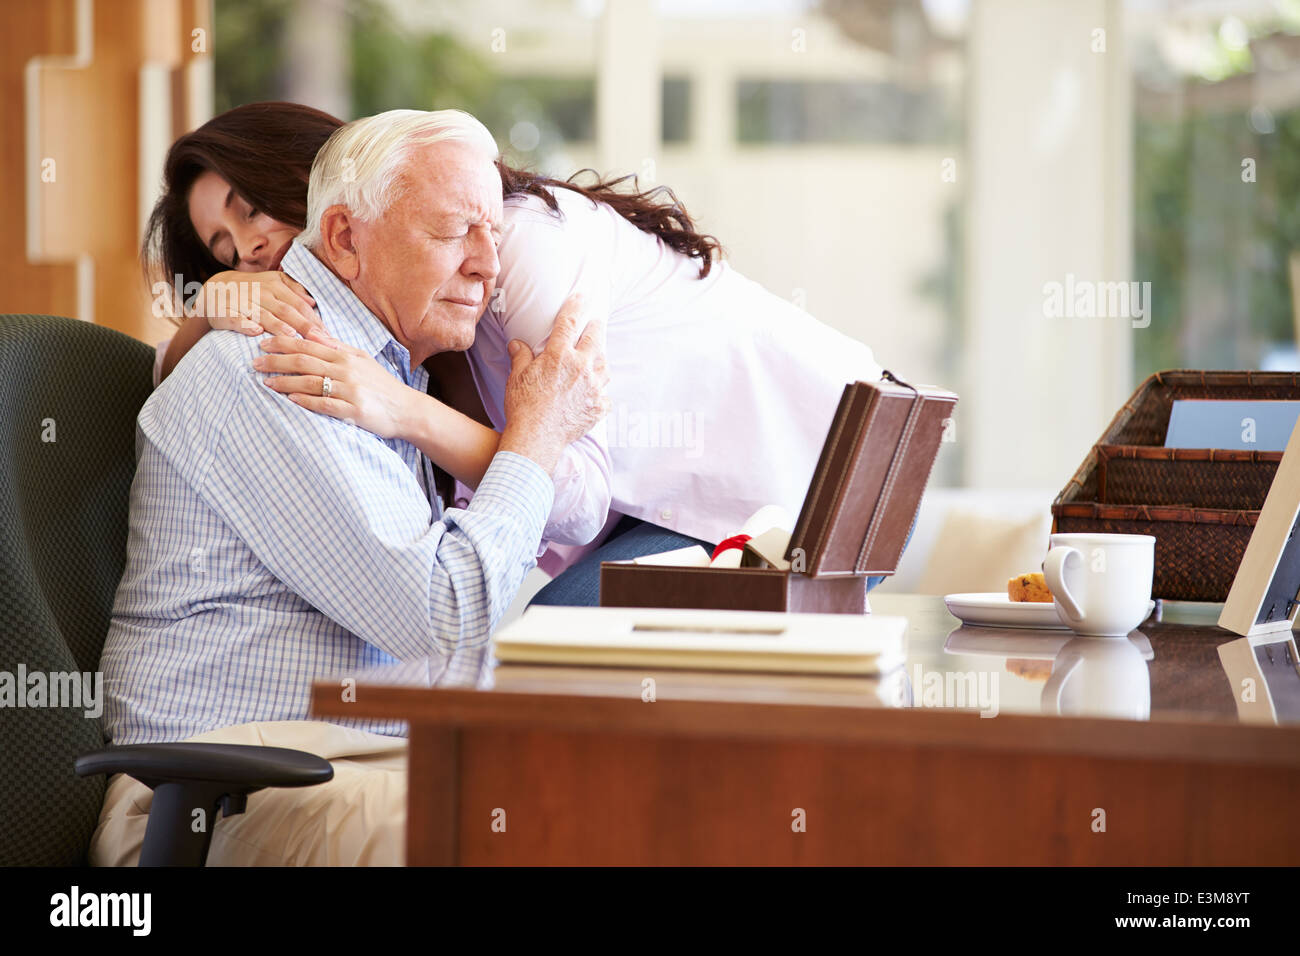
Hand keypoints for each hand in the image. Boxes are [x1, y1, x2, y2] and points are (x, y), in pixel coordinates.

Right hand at [200, 270, 331, 341]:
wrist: (215, 288)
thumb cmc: (252, 290)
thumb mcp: (273, 284)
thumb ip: (294, 291)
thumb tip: (313, 302)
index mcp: (275, 285)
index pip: (300, 305)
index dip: (315, 321)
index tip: (329, 337)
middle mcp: (260, 292)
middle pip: (286, 310)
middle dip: (304, 326)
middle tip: (319, 341)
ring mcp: (242, 301)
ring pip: (263, 314)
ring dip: (278, 326)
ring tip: (292, 337)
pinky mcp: (224, 311)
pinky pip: (235, 318)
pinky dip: (245, 324)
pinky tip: (255, 332)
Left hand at [252, 336, 419, 439]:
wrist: (406, 410)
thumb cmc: (381, 384)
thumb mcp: (362, 359)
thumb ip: (336, 346)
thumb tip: (311, 333)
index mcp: (346, 356)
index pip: (308, 346)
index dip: (283, 343)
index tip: (262, 343)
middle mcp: (346, 371)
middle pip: (304, 362)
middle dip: (276, 361)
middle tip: (254, 363)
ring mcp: (350, 391)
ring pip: (310, 382)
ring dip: (285, 382)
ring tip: (265, 382)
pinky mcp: (354, 411)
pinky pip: (325, 404)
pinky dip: (306, 401)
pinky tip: (290, 399)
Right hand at [501, 293, 610, 471]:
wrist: (536, 438)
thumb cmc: (523, 406)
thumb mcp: (518, 377)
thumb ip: (521, 356)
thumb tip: (517, 343)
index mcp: (559, 355)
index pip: (570, 321)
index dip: (577, 305)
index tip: (582, 296)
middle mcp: (581, 367)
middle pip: (596, 338)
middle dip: (596, 327)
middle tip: (595, 323)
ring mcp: (594, 387)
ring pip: (605, 365)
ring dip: (600, 358)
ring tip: (594, 357)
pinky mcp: (599, 407)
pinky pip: (605, 394)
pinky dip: (600, 391)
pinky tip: (593, 392)